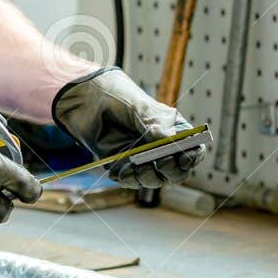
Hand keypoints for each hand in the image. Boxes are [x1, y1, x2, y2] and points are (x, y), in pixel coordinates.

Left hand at [51, 67, 207, 187]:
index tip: (184, 158)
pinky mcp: (124, 165)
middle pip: (177, 171)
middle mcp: (161, 148)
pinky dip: (129, 179)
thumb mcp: (139, 107)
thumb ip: (155, 124)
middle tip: (159, 162)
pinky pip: (132, 180)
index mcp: (173, 131)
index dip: (192, 158)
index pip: (192, 151)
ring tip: (136, 166)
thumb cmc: (117, 97)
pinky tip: (121, 170)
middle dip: (170, 170)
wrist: (85, 100)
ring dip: (149, 177)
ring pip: (155, 179)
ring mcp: (143, 158)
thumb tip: (173, 142)